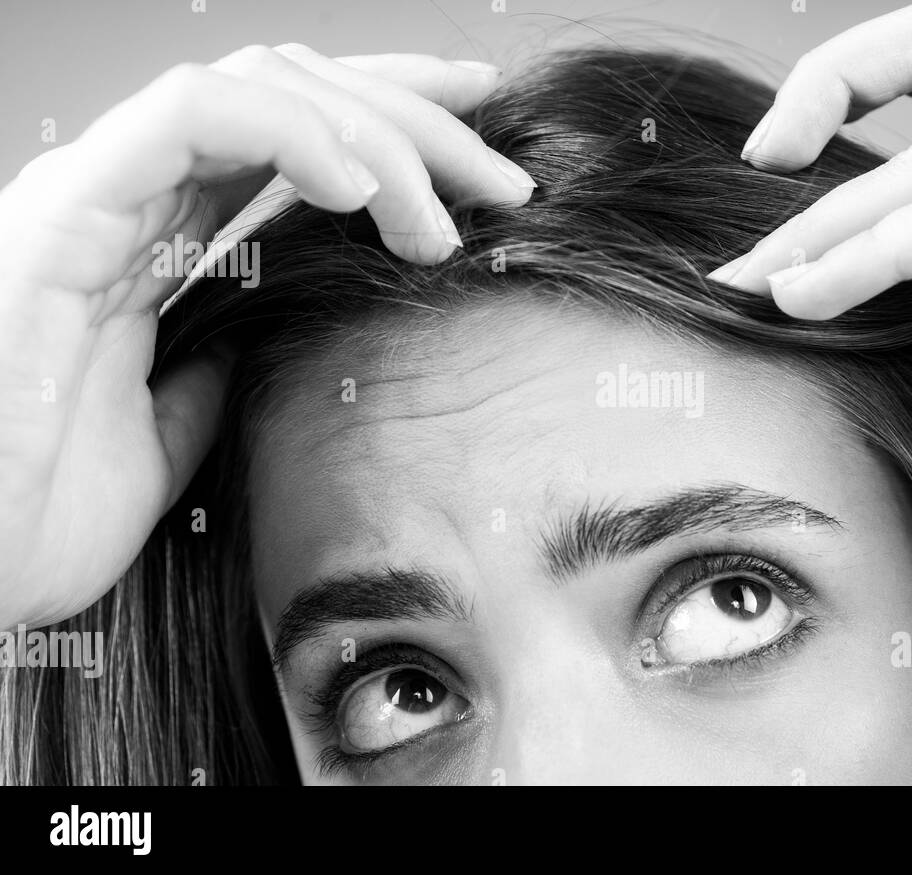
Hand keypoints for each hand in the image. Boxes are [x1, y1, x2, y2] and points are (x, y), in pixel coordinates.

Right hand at [0, 44, 535, 628]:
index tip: (480, 150)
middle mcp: (130, 202)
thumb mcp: (167, 443)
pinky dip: (291, 134)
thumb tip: (280, 338)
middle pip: (291, 95)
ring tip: (445, 214)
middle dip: (412, 118)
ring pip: (257, 88)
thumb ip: (217, 374)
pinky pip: (189, 120)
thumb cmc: (33, 519)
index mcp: (156, 245)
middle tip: (502, 175)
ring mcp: (96, 197)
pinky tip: (360, 189)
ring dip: (375, 135)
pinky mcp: (65, 212)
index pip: (290, 144)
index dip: (392, 126)